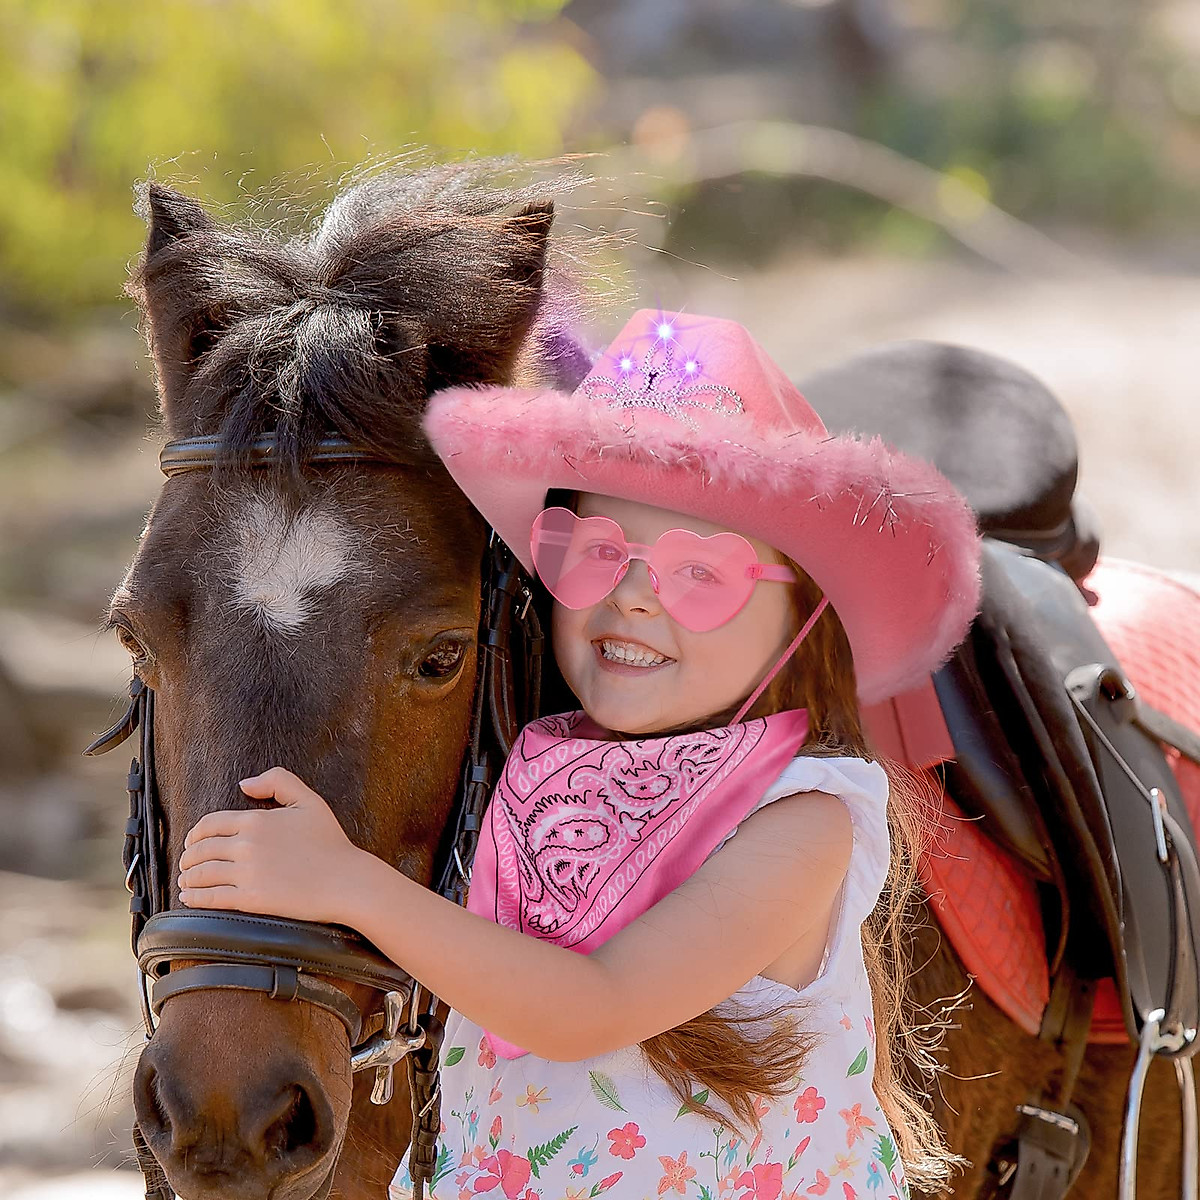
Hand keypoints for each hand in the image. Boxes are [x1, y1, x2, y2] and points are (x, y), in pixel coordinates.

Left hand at [178, 767, 363, 924]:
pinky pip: (211, 898)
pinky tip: (189, 898)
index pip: (210, 824)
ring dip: (187, 877)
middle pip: (201, 849)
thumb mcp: (309, 800)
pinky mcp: (251, 899)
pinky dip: (194, 898)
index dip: (195, 833)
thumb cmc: (330, 842)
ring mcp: (247, 873)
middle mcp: (246, 845)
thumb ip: (278, 781)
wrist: (346, 880)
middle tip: (186, 863)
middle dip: (188, 856)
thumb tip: (244, 784)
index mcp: (256, 820)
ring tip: (186, 881)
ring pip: (202, 874)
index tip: (192, 841)